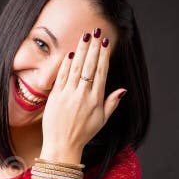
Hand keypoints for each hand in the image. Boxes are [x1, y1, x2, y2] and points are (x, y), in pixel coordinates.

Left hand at [40, 29, 126, 160]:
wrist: (62, 145)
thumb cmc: (83, 133)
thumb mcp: (102, 120)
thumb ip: (112, 103)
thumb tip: (123, 89)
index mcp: (96, 100)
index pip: (101, 72)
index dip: (103, 56)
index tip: (105, 42)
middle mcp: (83, 95)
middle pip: (90, 66)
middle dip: (93, 47)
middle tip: (96, 32)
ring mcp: (68, 95)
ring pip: (76, 68)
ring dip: (81, 50)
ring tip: (85, 36)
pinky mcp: (55, 97)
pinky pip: (62, 76)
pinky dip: (66, 64)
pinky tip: (71, 53)